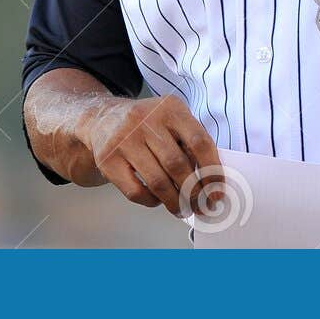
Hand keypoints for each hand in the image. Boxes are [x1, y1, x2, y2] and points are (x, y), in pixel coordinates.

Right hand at [85, 95, 221, 216]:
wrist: (102, 117)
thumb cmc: (147, 124)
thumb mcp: (171, 119)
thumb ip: (190, 143)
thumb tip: (210, 184)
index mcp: (170, 108)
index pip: (199, 142)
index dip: (213, 172)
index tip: (217, 194)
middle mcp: (146, 120)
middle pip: (178, 165)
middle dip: (194, 193)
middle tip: (200, 207)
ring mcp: (124, 139)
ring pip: (158, 181)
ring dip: (175, 202)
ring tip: (182, 209)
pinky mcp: (108, 159)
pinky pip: (136, 191)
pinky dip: (151, 201)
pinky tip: (157, 200)